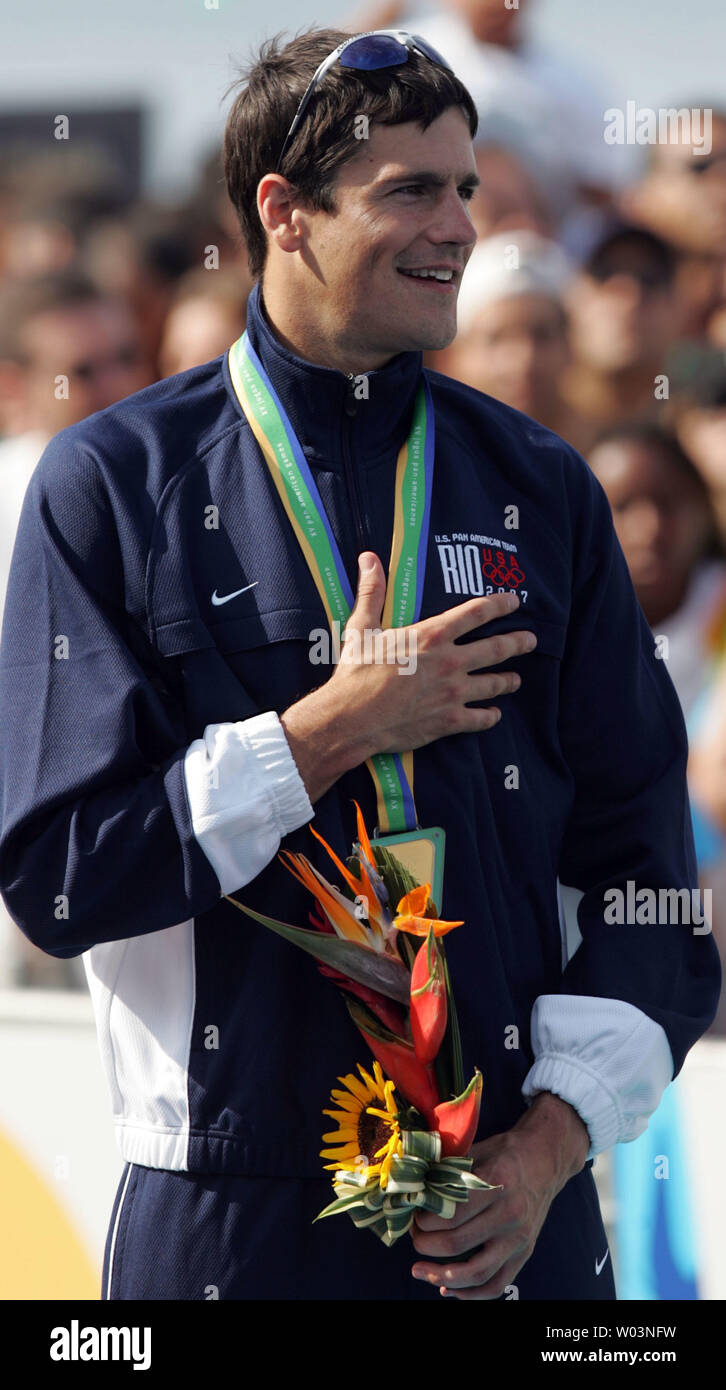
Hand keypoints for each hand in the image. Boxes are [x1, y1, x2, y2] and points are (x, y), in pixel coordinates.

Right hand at [281, 551, 536, 802]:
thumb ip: (372, 593)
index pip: (477, 613)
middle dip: (518, 642)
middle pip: (497, 648)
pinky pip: (480, 718)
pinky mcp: (449, 720)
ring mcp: (453, 693)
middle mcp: (450, 662)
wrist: (353, 718)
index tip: (515, 601)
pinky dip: (490, 716)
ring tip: (516, 680)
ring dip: (507, 680)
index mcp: (433, 635)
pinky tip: (494, 714)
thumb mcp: (362, 628)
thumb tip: (369, 558)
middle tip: (531, 640)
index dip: (500, 604)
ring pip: (494, 684)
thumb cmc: (357, 673)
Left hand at [410, 1092, 589, 1299]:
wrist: (545, 1159)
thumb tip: (412, 1189)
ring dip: (442, 1276)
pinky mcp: (525, 1253)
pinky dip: (471, 1294)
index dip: (425, 1221)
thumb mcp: (477, 1150)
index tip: (414, 1216)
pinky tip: (448, 1289)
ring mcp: (519, 1238)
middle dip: (426, 1245)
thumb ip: (447, 1169)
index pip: (452, 1214)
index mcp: (496, 1183)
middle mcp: (510, 1214)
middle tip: (414, 1238)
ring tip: (419, 1272)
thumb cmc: (505, 1152)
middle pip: (457, 1243)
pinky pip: (497, 1284)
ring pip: (476, 1272)